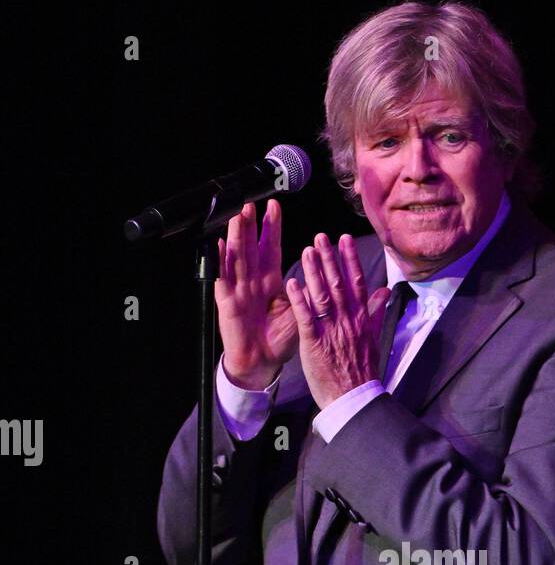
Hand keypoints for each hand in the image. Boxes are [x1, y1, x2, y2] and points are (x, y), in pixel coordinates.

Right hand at [215, 200, 298, 388]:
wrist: (262, 363)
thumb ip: (308, 294)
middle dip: (252, 224)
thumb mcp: (299, 313)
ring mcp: (238, 289)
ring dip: (236, 235)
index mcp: (271, 281)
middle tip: (253, 202)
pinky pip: (222, 278)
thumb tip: (326, 275)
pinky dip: (220, 262)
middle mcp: (253, 281)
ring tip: (238, 215)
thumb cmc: (279, 340)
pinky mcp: (227, 302)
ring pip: (237, 256)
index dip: (272, 228)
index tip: (275, 207)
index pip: (271, 248)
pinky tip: (219, 244)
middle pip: (251, 246)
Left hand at [285, 233, 390, 409]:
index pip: (356, 283)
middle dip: (329, 258)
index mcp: (361, 319)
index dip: (349, 259)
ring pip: (322, 296)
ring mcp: (331, 331)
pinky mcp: (314, 343)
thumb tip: (385, 292)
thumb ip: (376, 312)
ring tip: (306, 251)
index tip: (343, 240)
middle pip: (338, 284)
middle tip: (320, 237)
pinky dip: (299, 300)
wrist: (354, 398)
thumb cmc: (362, 370)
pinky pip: (306, 318)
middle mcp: (347, 321)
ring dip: (313, 272)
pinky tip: (292, 283)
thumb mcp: (374, 338)